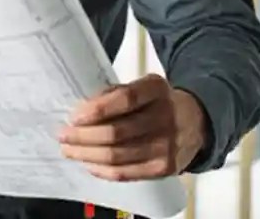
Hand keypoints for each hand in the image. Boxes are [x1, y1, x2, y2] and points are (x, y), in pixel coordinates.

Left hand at [59, 73, 208, 181]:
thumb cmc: (158, 102)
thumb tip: (82, 109)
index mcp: (157, 89)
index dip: (98, 109)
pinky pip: (126, 173)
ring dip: (87, 154)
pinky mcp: (165, 168)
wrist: (196, 122)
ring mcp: (167, 146)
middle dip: (83, 136)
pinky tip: (89, 163)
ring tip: (70, 150)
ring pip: (118, 156)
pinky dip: (103, 170)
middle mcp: (165, 117)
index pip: (126, 99)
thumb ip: (115, 94)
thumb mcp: (143, 87)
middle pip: (117, 132)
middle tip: (63, 135)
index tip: (74, 116)